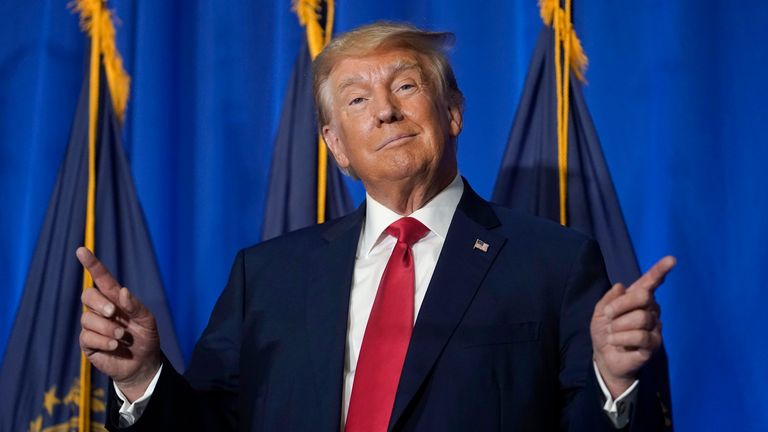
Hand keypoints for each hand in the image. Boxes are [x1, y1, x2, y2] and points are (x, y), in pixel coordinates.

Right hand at [77, 247, 161, 401]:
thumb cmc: (146, 338)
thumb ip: (135, 306)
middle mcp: (101, 310)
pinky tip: (115, 346)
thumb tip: (122, 291)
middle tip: (113, 312)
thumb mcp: (147, 320)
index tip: (81, 250)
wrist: (142, 364)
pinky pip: (87, 337)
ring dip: (108, 328)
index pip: (101, 279)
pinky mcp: (88, 343)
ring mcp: (93, 326)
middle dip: (99, 302)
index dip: (92, 264)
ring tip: (123, 337)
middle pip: (87, 295)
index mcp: (115, 299)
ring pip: (88, 319)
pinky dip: (103, 340)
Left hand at [591, 256, 675, 397]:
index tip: (671, 259)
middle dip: (620, 306)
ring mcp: (654, 326)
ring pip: (640, 318)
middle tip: (609, 317)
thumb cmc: (605, 331)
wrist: (604, 356)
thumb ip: (609, 298)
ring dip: (618, 327)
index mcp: (637, 299)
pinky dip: (622, 340)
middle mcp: (650, 309)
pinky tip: (618, 344)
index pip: (650, 282)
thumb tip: (621, 286)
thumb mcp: (600, 312)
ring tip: (613, 334)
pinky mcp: (654, 344)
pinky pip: (641, 336)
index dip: (660, 270)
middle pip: (643, 297)